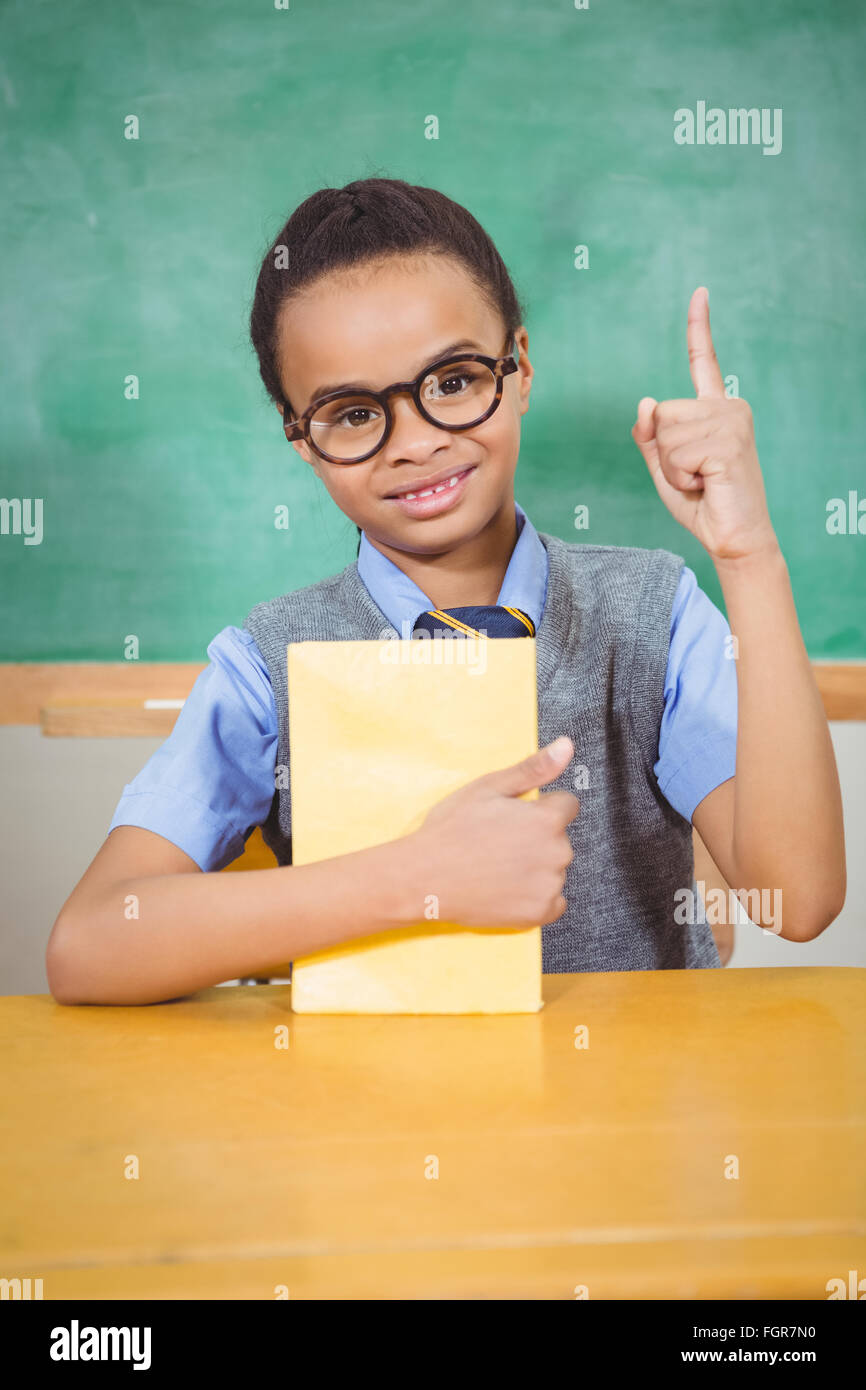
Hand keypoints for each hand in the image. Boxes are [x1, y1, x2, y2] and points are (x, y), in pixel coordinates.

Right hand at [408, 737, 578, 928]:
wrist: (423, 878)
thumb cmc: (451, 830)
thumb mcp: (488, 788)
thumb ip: (533, 769)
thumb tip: (567, 746)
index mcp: (547, 819)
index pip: (566, 805)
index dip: (539, 808)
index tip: (513, 818)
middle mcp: (557, 853)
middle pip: (559, 838)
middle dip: (537, 837)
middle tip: (499, 842)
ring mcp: (549, 886)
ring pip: (554, 869)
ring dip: (536, 867)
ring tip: (497, 866)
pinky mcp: (540, 912)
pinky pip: (554, 901)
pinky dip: (536, 896)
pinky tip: (507, 888)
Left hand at [631, 287, 778, 561]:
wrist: (734, 538)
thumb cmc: (703, 504)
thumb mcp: (664, 468)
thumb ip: (649, 437)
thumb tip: (645, 402)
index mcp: (715, 409)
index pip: (702, 361)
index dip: (698, 326)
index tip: (700, 292)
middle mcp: (728, 407)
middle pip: (661, 412)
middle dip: (662, 452)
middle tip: (692, 476)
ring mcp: (731, 421)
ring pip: (664, 432)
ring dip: (670, 466)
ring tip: (700, 481)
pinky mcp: (728, 441)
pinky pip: (674, 452)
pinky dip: (679, 476)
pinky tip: (705, 485)